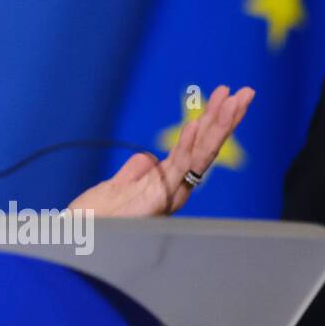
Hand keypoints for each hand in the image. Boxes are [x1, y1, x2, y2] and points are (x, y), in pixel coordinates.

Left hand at [67, 85, 255, 216]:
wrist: (78, 233)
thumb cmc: (96, 216)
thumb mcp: (116, 187)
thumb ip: (135, 171)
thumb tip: (149, 157)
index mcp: (165, 183)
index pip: (195, 147)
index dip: (210, 122)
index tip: (223, 96)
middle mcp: (173, 188)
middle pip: (206, 148)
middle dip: (226, 120)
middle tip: (246, 92)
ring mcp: (168, 193)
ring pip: (201, 155)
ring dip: (217, 126)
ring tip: (233, 100)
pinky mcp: (157, 198)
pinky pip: (178, 168)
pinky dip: (188, 145)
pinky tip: (196, 125)